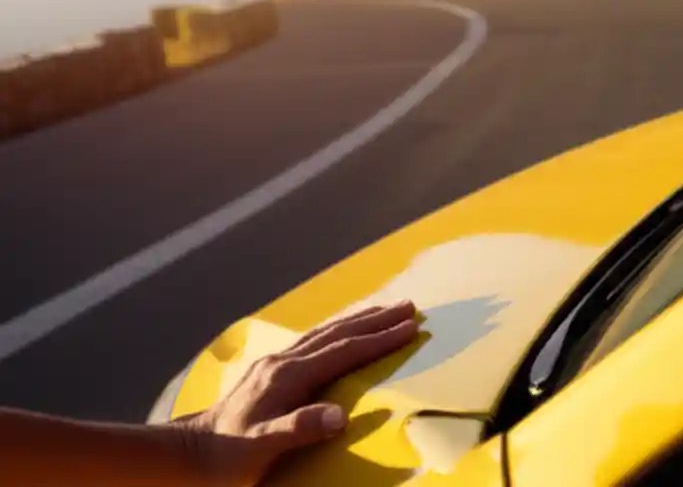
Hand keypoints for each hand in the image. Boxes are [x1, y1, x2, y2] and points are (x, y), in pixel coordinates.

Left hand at [175, 301, 418, 485]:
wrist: (190, 453)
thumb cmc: (228, 456)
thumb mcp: (261, 447)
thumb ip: (299, 428)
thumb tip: (341, 415)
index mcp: (287, 376)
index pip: (343, 352)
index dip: (379, 340)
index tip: (411, 328)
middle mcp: (283, 362)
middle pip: (338, 333)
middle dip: (376, 320)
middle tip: (410, 307)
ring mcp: (276, 363)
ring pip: (325, 333)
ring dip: (358, 320)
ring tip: (385, 310)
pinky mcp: (271, 370)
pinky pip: (313, 342)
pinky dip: (337, 331)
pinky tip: (341, 331)